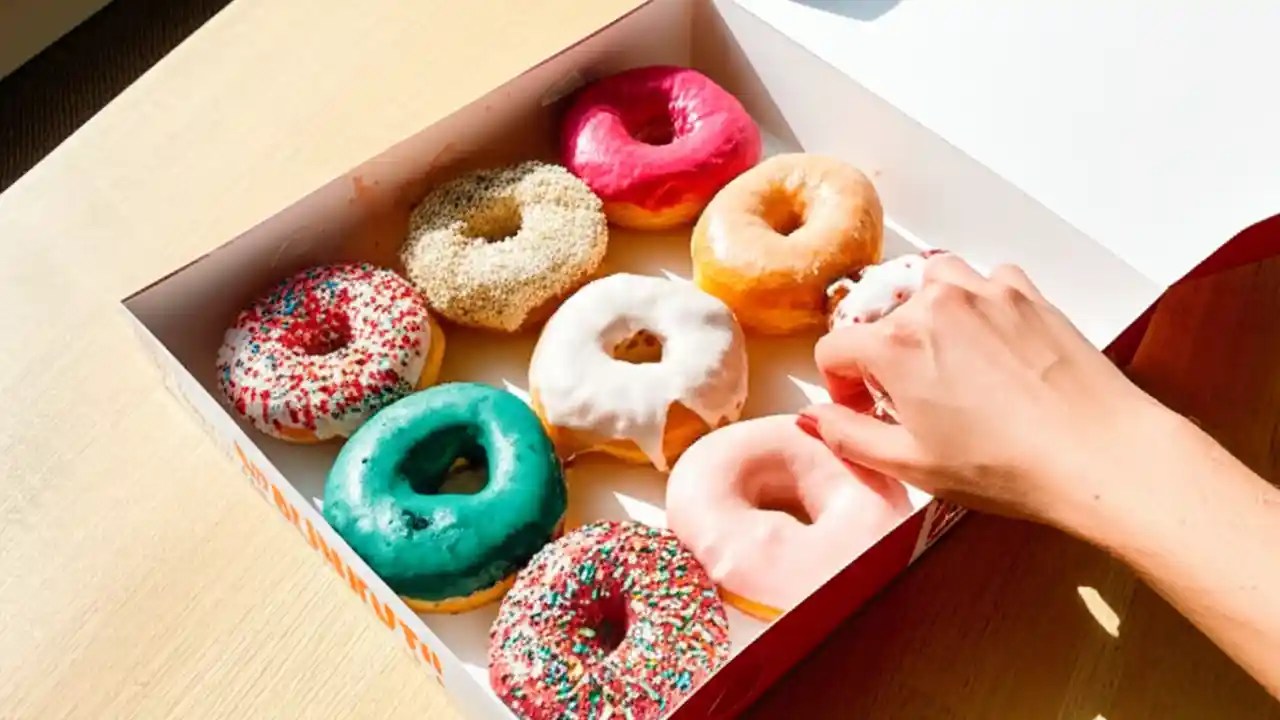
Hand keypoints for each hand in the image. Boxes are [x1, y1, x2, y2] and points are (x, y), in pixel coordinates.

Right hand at [800, 253, 1184, 528]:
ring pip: (931, 283)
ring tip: (945, 356)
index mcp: (894, 346)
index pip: (834, 348)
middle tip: (910, 398)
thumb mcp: (911, 465)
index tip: (862, 409)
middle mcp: (933, 305)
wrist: (1097, 454)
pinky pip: (987, 280)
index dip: (840, 385)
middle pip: (881, 317)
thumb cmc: (1006, 466)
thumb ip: (849, 437)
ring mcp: (985, 292)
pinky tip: (991, 341)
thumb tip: (816, 419)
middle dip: (884, 355)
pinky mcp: (1028, 294)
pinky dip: (979, 302)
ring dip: (926, 313)